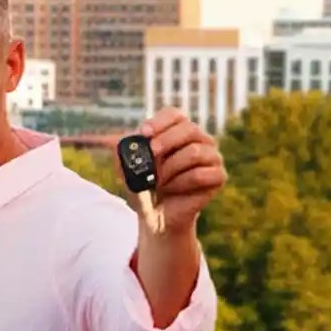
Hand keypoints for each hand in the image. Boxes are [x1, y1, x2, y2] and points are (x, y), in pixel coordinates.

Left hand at [120, 107, 227, 235]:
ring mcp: (212, 157)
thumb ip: (122, 153)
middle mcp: (200, 139)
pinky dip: (181, 183)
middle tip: (151, 155)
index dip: (159, 122)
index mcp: (178, 131)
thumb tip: (112, 142)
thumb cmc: (144, 188)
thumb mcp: (128, 169)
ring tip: (159, 181)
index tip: (144, 134)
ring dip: (170, 168)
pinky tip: (173, 189)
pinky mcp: (218, 176)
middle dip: (165, 142)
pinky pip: (200, 174)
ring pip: (194, 151)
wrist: (157, 216)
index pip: (174, 114)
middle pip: (188, 128)